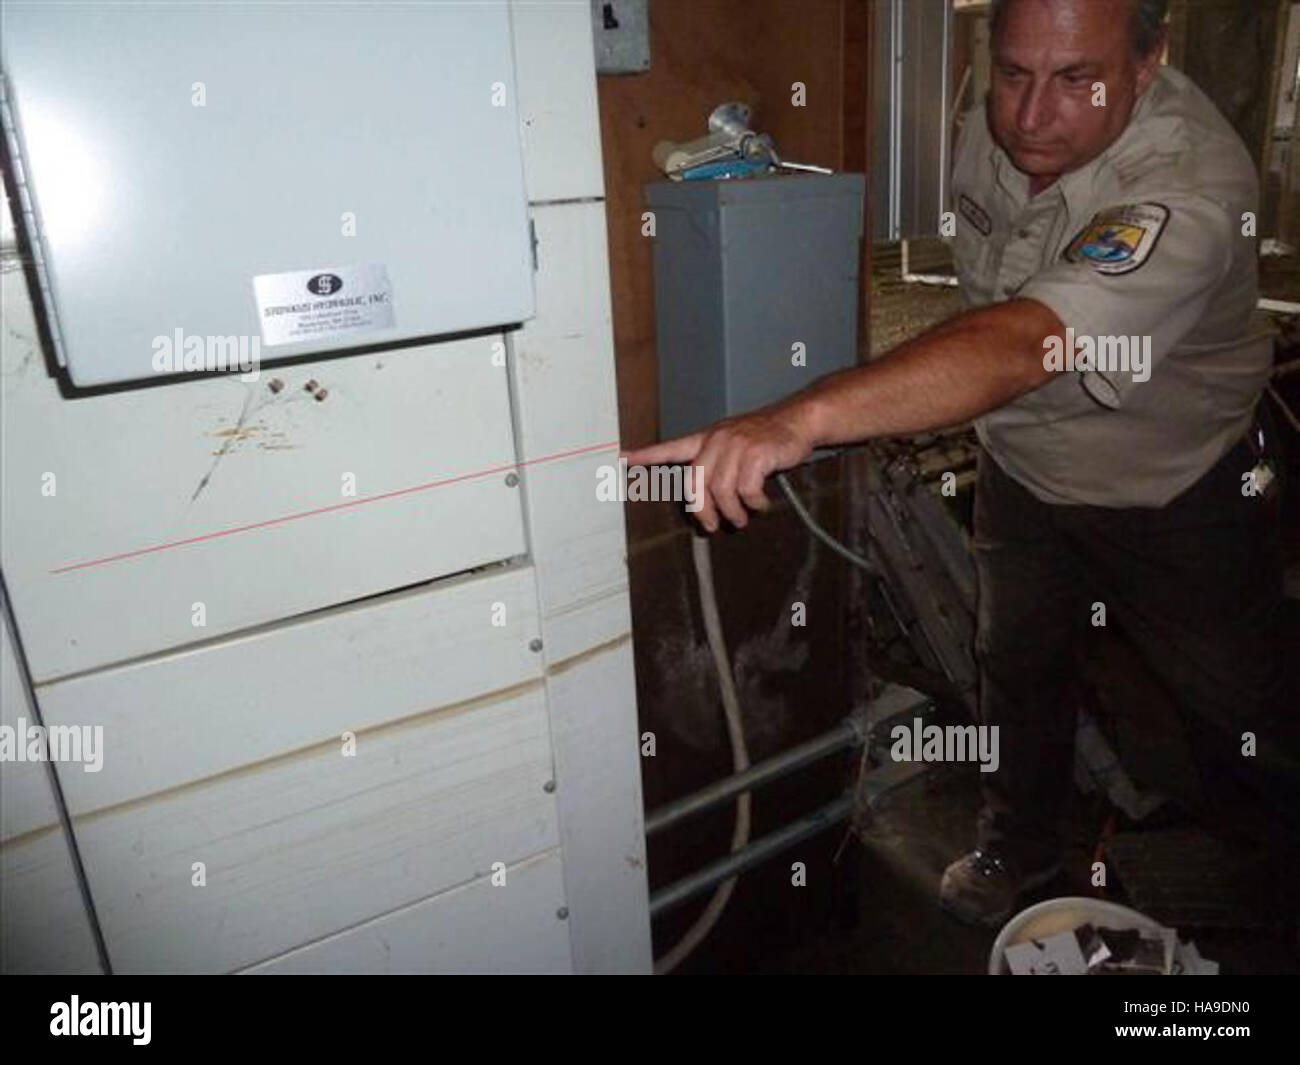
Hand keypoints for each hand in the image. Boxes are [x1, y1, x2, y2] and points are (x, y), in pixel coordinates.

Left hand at [621, 407, 815, 532]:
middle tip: (712, 526)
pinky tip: (760, 503)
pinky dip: (753, 503)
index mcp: (708, 438)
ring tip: (741, 518)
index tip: (622, 459)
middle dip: (702, 510)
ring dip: (732, 511)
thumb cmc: (767, 439)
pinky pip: (746, 489)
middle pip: (695, 482)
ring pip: (721, 490)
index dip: (648, 455)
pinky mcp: (756, 453)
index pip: (673, 447)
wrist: (798, 420)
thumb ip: (718, 466)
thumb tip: (709, 502)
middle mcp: (717, 439)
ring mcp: (736, 444)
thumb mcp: (736, 444)